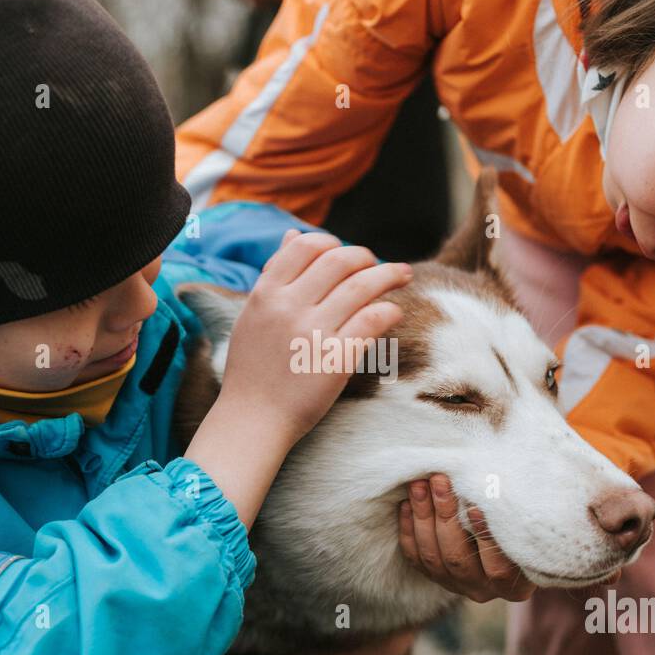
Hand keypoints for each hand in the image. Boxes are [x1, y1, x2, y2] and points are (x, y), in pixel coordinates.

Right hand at [218, 228, 409, 445]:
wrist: (252, 420)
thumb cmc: (253, 370)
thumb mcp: (253, 314)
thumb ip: (274, 275)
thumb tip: (292, 234)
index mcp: (266, 293)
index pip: (307, 246)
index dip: (334, 244)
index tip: (348, 256)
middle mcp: (288, 307)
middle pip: (339, 260)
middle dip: (367, 257)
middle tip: (381, 266)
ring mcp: (312, 333)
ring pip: (362, 286)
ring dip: (389, 274)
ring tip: (403, 276)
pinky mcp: (335, 359)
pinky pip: (372, 320)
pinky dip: (388, 311)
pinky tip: (394, 313)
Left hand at [399, 474, 535, 602]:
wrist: (507, 536)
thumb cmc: (521, 525)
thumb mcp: (525, 525)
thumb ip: (511, 516)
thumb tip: (491, 488)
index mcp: (514, 587)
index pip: (498, 569)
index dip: (485, 539)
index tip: (474, 507)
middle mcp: (483, 590)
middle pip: (457, 559)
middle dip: (445, 516)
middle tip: (439, 481)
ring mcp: (455, 585)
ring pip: (432, 557)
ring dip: (423, 517)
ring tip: (419, 485)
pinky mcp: (435, 576)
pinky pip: (415, 557)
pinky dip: (409, 528)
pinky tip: (407, 503)